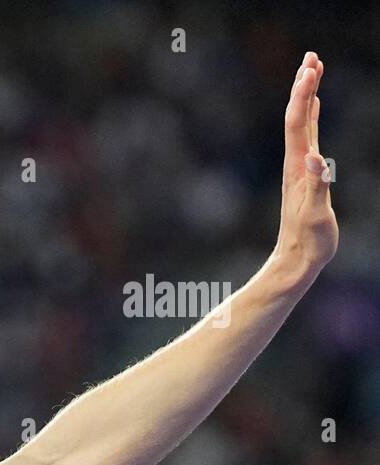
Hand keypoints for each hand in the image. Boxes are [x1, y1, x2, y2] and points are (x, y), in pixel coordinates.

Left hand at [274, 51, 337, 276]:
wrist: (295, 260)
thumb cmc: (309, 242)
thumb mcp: (316, 216)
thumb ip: (317, 187)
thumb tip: (315, 158)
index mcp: (298, 168)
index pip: (299, 123)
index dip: (304, 94)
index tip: (311, 67)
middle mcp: (296, 163)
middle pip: (298, 116)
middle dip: (305, 85)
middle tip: (312, 55)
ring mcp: (300, 168)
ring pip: (304, 123)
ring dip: (308, 95)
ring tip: (313, 70)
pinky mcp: (307, 175)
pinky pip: (310, 137)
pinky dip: (313, 116)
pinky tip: (315, 107)